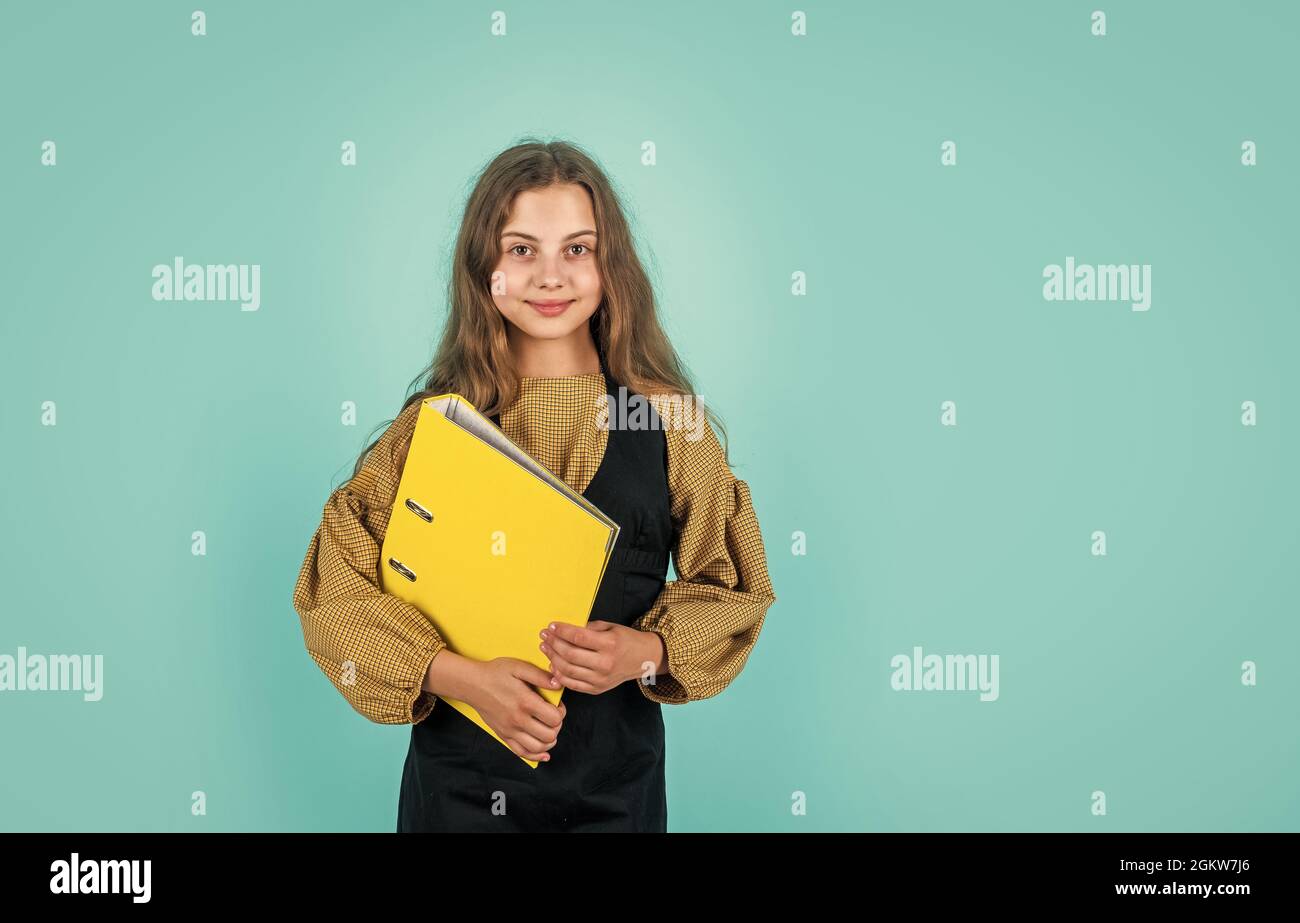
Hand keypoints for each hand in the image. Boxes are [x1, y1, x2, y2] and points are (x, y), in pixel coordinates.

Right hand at [467, 657, 566, 762]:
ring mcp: (510, 730)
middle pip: (549, 735)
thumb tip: (558, 684)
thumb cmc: (495, 673)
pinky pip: (522, 753)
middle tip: (553, 717)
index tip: (557, 706)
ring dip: (549, 741)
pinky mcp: (503, 735)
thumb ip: (540, 676)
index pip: (554, 718)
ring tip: (549, 730)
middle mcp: (518, 720)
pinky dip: (536, 755)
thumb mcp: (518, 667)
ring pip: (538, 748)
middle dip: (556, 727)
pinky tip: (544, 753)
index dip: (561, 712)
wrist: (472, 684)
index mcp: (525, 702)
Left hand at [539, 621, 661, 694]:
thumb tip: (564, 629)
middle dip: (553, 643)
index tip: (551, 626)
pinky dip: (559, 675)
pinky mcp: (597, 689)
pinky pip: (572, 684)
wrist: (643, 659)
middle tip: (544, 636)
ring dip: (552, 658)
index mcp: (610, 644)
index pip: (578, 637)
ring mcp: (600, 679)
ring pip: (568, 670)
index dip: (561, 631)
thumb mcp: (610, 627)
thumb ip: (588, 628)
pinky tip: (552, 665)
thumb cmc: (625, 640)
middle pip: (570, 654)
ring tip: (546, 648)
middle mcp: (605, 663)